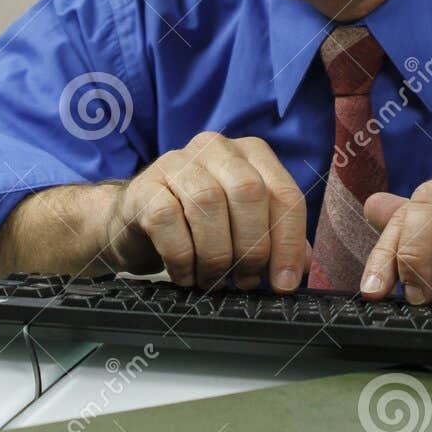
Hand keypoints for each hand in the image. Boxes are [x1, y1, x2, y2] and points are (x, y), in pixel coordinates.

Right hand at [105, 132, 310, 292]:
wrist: (134, 222)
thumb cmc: (197, 226)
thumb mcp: (242, 228)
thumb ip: (275, 240)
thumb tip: (297, 267)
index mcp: (251, 154)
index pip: (285, 194)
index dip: (288, 243)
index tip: (283, 283)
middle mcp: (217, 148)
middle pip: (249, 192)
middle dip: (252, 247)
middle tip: (244, 281)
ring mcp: (177, 161)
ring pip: (209, 203)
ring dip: (216, 255)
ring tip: (214, 281)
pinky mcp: (145, 185)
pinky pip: (168, 219)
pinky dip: (182, 257)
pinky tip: (185, 274)